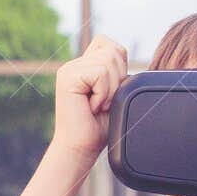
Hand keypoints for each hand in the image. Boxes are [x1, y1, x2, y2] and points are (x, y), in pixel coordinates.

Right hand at [51, 35, 127, 160]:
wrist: (80, 149)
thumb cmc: (98, 128)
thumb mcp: (115, 95)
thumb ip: (118, 74)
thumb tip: (128, 61)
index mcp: (84, 67)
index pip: (112, 46)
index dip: (120, 66)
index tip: (112, 92)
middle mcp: (74, 65)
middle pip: (113, 50)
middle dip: (119, 78)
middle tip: (105, 101)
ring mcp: (69, 69)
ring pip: (109, 60)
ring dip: (111, 88)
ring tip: (99, 105)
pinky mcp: (68, 77)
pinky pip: (100, 73)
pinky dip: (103, 93)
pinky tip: (92, 106)